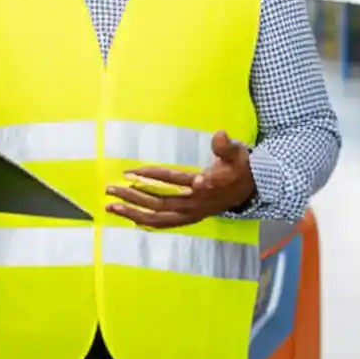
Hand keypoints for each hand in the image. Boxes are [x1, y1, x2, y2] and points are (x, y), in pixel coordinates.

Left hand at [105, 130, 255, 228]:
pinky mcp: (189, 219)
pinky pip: (164, 224)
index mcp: (204, 185)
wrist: (247, 189)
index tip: (131, 171)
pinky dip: (145, 222)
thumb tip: (219, 134)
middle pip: (159, 202)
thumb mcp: (236, 153)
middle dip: (133, 196)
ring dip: (133, 213)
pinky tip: (129, 218)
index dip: (151, 175)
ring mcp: (190, 214)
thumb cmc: (237, 167)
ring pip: (158, 217)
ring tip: (112, 206)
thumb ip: (225, 145)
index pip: (172, 179)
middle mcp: (194, 203)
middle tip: (112, 189)